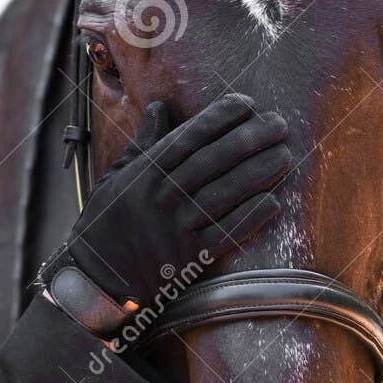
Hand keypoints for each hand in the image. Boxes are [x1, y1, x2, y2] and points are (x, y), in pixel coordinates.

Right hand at [40, 94, 289, 334]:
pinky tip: (273, 201)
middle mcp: (160, 198)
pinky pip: (225, 235)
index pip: (188, 138)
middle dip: (248, 139)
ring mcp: (175, 229)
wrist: (97, 279)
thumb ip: (143, 142)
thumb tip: (159, 107)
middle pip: (211, 162)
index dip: (218, 118)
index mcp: (144, 174)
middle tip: (279, 124)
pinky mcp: (188, 260)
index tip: (246, 104)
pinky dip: (250, 218)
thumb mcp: (117, 177)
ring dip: (257, 174)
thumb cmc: (107, 222)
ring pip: (223, 195)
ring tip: (285, 156)